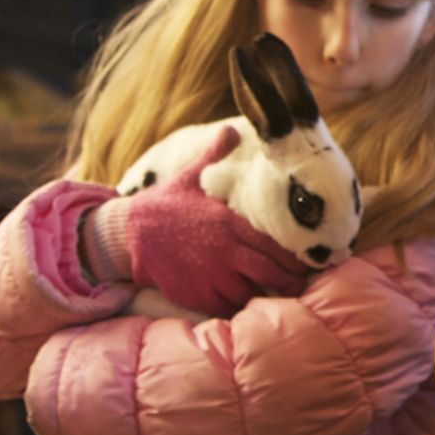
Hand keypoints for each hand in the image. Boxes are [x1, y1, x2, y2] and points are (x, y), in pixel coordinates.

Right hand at [81, 125, 309, 316]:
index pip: (274, 246)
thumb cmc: (166, 203)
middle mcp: (224, 252)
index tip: (305, 265)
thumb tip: (232, 128)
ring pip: (249, 294)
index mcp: (229, 224)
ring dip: (262, 296)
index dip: (293, 259)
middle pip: (270, 274)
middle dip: (288, 282)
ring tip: (274, 297)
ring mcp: (209, 276)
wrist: (128, 232)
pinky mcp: (194, 294)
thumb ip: (215, 154)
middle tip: (297, 286)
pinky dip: (235, 307)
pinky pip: (225, 307)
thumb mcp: (191, 175)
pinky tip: (242, 304)